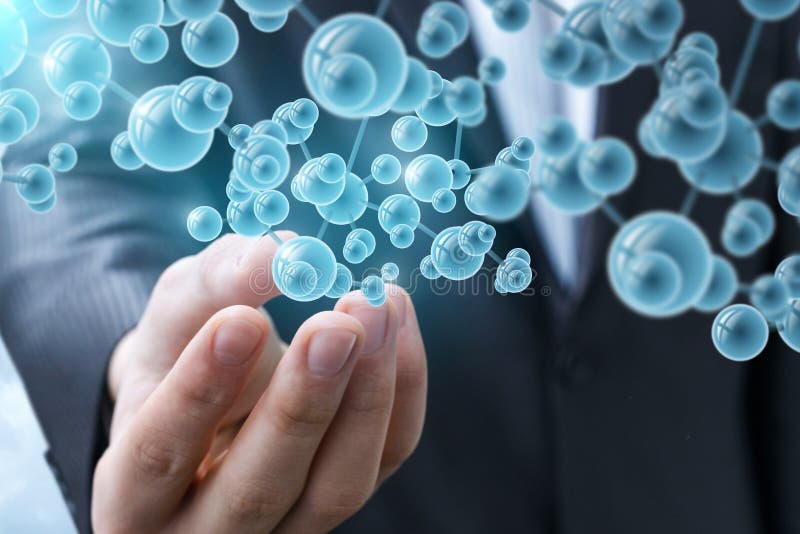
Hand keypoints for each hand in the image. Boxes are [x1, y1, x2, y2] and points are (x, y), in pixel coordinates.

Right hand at [92, 233, 426, 532]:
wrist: (216, 393)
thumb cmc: (183, 351)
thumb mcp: (176, 313)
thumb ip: (214, 283)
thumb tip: (276, 255)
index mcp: (136, 496)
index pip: (158, 457)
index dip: (200, 391)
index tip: (242, 320)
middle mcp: (211, 530)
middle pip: (258, 489)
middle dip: (302, 405)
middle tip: (337, 326)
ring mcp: (289, 524)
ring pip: (337, 486)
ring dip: (366, 397)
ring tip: (378, 310)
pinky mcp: (346, 491)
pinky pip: (388, 456)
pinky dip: (402, 390)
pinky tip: (396, 324)